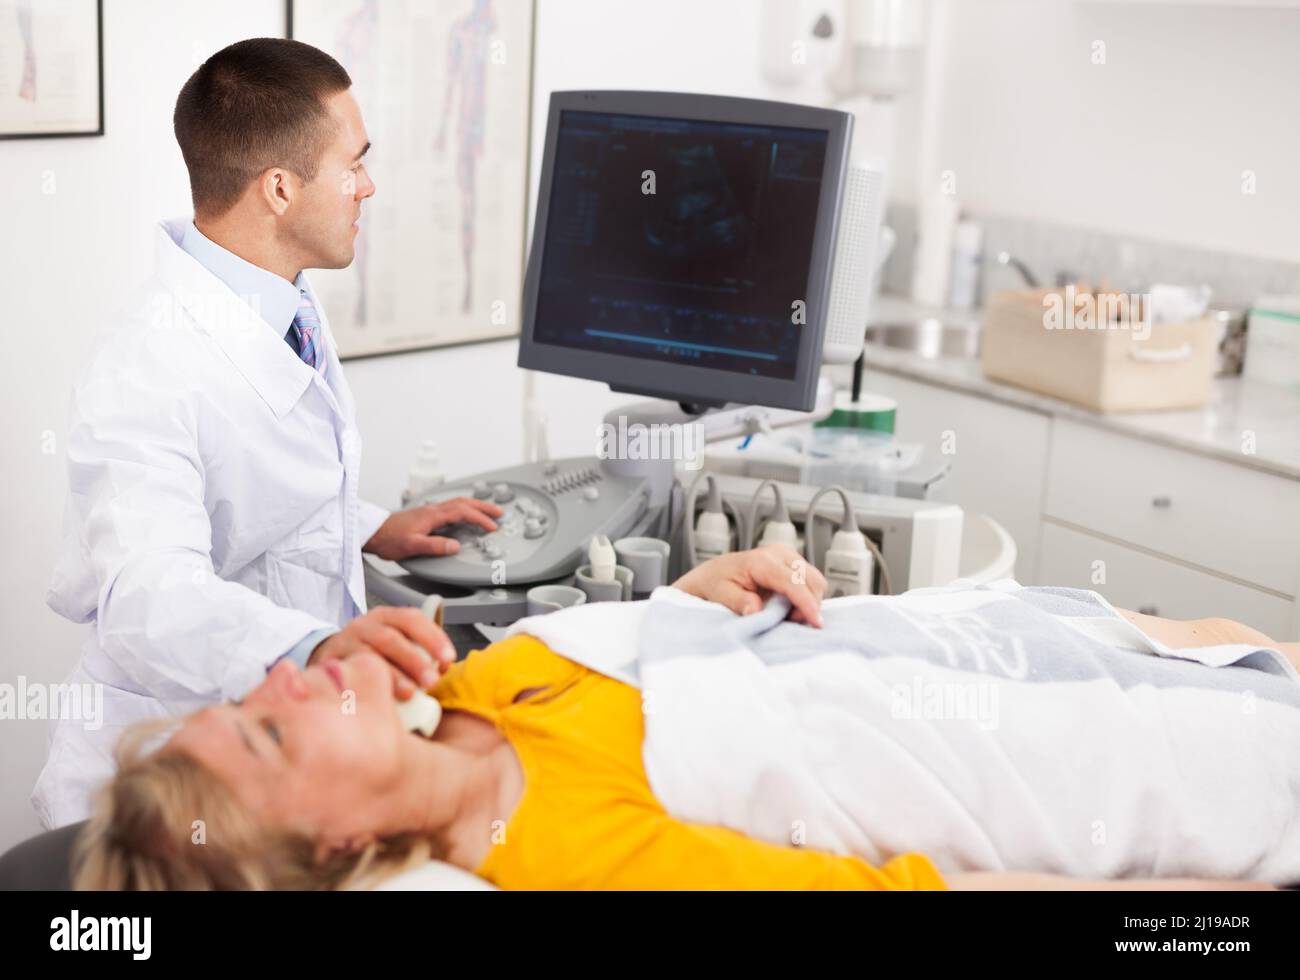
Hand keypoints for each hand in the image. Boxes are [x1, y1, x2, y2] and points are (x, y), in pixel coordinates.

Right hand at [308, 607, 455, 699]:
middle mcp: (365, 625)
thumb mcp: (395, 644)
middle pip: (390, 638)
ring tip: (410, 694)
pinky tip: (379, 696)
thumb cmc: (373, 653)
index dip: (432, 638)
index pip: (412, 619)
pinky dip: (366, 683)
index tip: (448, 659)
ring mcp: (345, 642)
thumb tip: (441, 670)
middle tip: (432, 682)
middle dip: (414, 660)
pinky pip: (348, 672)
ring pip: (368, 656)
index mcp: (387, 616)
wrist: (330, 656)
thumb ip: (418, 652)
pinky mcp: (330, 662)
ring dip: (393, 675)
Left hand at [364, 497, 503, 559]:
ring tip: (489, 511)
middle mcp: (433, 510)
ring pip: (458, 503)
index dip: (480, 519)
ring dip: (476, 506)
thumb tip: (455, 545)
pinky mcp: (427, 515)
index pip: (463, 513)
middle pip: (464, 503)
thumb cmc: (389, 539)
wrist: (373, 532)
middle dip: (484, 507)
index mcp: (433, 515)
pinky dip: (465, 508)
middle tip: (500, 512)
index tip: (492, 527)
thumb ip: (435, 546)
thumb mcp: (412, 546)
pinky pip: (452, 507)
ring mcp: (430, 511)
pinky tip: (466, 514)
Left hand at [671, 545, 826, 626]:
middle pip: (811, 579)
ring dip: (808, 601)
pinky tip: (787, 606)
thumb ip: (739, 602)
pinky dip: (805, 597)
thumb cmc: (714, 585)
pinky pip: (810, 582)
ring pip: (815, 580)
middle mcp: (778, 553)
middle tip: (789, 621)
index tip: (815, 623)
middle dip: (809, 604)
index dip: (806, 603)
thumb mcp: (720, 595)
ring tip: (785, 614)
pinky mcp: (792, 562)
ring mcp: (787, 556)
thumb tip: (756, 610)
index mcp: (761, 561)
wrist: (712, 574)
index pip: (793, 582)